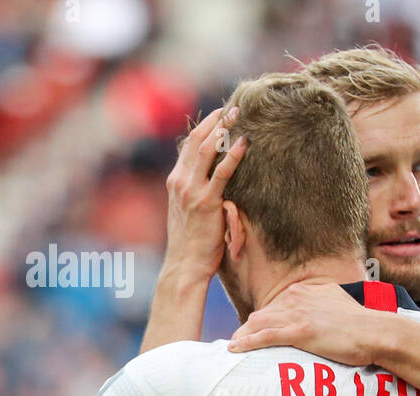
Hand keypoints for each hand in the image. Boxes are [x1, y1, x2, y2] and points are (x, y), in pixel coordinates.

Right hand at [162, 106, 247, 281]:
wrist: (184, 265)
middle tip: (232, 106)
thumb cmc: (192, 244)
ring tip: (238, 115)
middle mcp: (180, 181)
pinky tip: (244, 143)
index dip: (204, 127)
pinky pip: (221, 173)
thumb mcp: (189, 212)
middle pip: (196, 140)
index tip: (220, 115)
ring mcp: (192, 190)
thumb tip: (217, 185)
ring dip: (223, 130)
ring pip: (206, 150)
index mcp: (176, 181)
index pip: (189, 145)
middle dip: (214, 121)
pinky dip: (232, 155)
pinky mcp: (206, 202)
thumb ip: (198, 194)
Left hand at [228, 282, 385, 366]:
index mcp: (305, 291)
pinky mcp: (300, 331)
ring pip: (259, 324)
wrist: (375, 332)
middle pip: (262, 314)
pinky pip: (266, 337)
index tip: (256, 331)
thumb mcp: (339, 304)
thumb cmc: (362, 324)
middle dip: (247, 328)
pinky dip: (247, 343)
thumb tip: (322, 312)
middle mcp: (297, 298)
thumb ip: (324, 304)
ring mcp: (297, 314)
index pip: (275, 306)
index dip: (263, 320)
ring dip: (242, 336)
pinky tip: (235, 349)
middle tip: (238, 342)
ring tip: (232, 348)